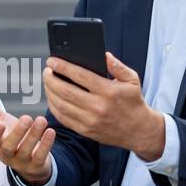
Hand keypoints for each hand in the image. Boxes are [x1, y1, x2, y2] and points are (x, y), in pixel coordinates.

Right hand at [0, 89, 54, 185]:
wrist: (29, 161)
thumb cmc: (12, 137)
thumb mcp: (0, 122)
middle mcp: (7, 155)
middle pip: (9, 147)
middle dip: (18, 133)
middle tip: (26, 118)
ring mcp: (21, 162)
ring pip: (26, 150)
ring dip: (34, 135)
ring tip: (41, 120)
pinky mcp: (35, 166)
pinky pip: (40, 157)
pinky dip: (45, 144)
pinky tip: (50, 131)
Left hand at [43, 53, 164, 159]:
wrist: (139, 130)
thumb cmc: (133, 102)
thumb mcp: (132, 80)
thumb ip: (117, 66)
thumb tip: (103, 54)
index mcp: (109, 91)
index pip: (80, 76)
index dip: (63, 67)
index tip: (52, 61)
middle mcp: (98, 107)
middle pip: (66, 91)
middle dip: (51, 79)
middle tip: (46, 71)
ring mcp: (90, 121)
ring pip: (61, 105)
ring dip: (49, 92)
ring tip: (47, 82)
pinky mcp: (86, 130)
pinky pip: (63, 118)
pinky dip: (54, 107)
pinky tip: (52, 98)